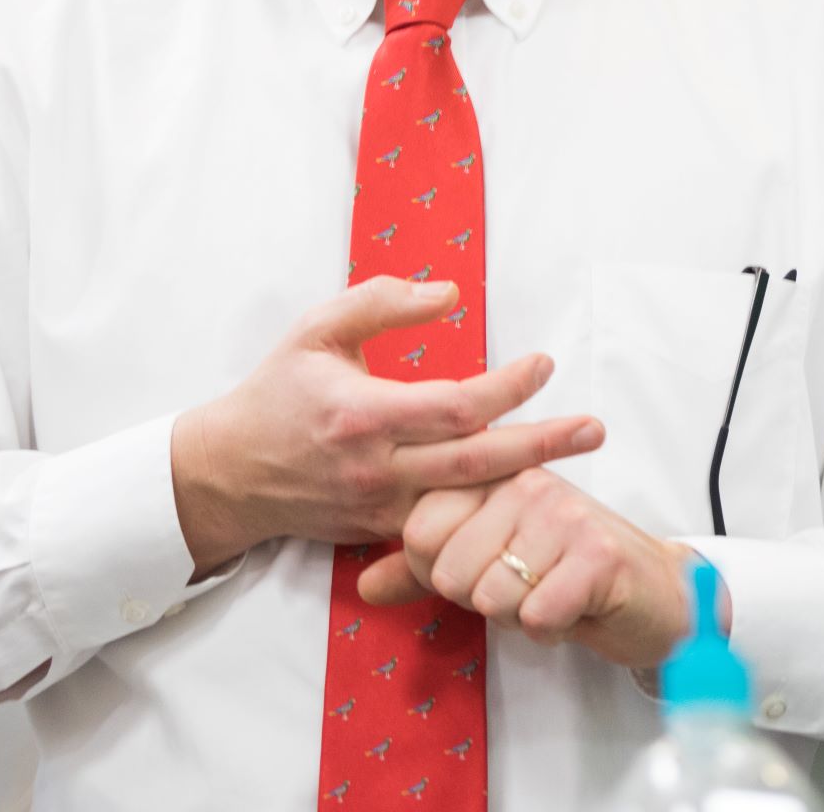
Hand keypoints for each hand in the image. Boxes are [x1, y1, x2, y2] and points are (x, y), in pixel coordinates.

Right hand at [170, 278, 601, 574]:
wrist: (229, 474)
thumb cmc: (277, 392)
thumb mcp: (317, 330)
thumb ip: (381, 303)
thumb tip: (450, 294)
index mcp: (361, 414)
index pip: (452, 406)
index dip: (506, 388)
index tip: (544, 364)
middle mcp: (377, 468)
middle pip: (475, 462)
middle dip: (542, 445)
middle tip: (594, 429)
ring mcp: (381, 507)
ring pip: (467, 501)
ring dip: (525, 482)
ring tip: (577, 457)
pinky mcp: (382, 530)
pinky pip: (447, 522)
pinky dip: (488, 507)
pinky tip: (530, 491)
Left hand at [363, 469, 695, 669]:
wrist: (657, 594)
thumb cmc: (566, 576)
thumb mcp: (489, 564)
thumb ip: (424, 571)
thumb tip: (364, 584)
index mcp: (494, 477)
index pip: (419, 530)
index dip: (438, 571)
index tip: (484, 568)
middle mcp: (526, 483)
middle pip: (448, 570)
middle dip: (481, 600)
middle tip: (526, 586)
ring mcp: (564, 513)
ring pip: (490, 595)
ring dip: (518, 616)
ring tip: (550, 595)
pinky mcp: (598, 553)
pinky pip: (535, 615)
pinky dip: (550, 630)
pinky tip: (574, 609)